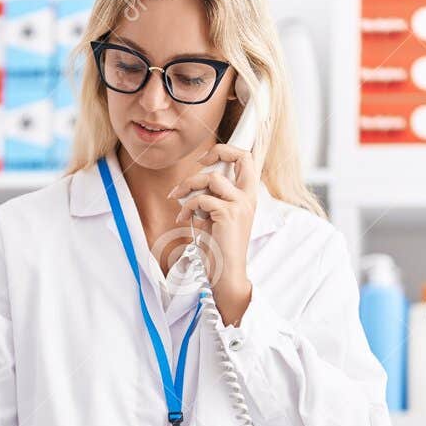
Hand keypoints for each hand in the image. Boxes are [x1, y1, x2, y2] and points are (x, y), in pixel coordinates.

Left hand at [168, 143, 257, 324]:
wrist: (226, 274)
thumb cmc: (219, 248)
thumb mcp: (215, 218)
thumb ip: (211, 199)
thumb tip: (192, 185)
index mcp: (248, 196)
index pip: (246, 159)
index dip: (226, 151)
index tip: (204, 160)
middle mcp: (249, 197)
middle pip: (240, 157)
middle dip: (215, 153)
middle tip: (196, 164)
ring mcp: (240, 205)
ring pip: (210, 178)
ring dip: (188, 186)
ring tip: (177, 199)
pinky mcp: (228, 214)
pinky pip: (200, 199)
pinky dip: (187, 207)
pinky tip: (183, 220)